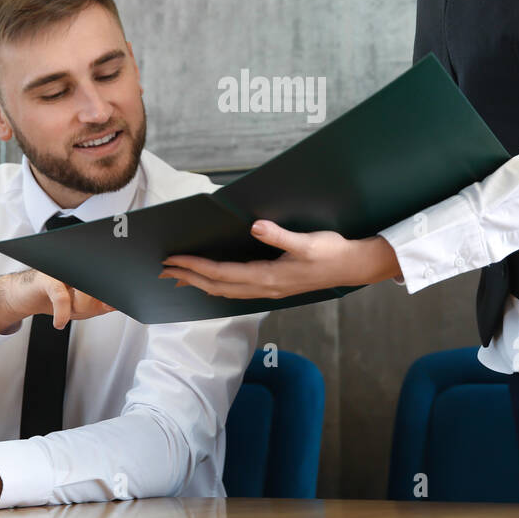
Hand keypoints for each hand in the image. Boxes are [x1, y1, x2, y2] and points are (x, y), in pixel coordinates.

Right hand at [0, 269, 114, 332]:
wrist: (23, 295)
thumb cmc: (55, 297)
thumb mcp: (82, 306)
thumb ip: (100, 305)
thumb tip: (115, 304)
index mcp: (87, 271)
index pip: (107, 279)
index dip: (112, 294)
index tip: (110, 304)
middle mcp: (77, 266)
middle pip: (98, 288)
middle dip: (94, 305)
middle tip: (81, 309)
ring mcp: (62, 270)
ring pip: (84, 293)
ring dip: (78, 309)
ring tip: (68, 311)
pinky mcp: (47, 278)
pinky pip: (62, 298)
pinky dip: (63, 313)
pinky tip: (60, 322)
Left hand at [158, 220, 401, 299]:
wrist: (354, 266)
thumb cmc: (332, 252)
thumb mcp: (308, 242)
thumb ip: (280, 236)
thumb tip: (255, 227)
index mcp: (268, 276)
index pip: (221, 273)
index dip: (195, 267)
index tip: (174, 260)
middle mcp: (264, 287)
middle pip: (217, 286)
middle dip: (189, 278)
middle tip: (164, 271)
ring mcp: (268, 289)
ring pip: (225, 290)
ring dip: (201, 283)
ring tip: (180, 278)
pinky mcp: (274, 285)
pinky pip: (237, 290)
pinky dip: (218, 285)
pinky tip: (213, 281)